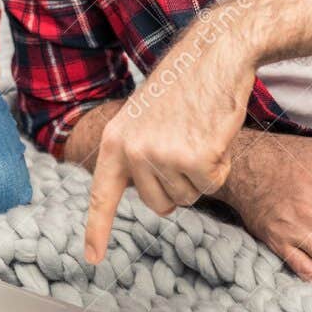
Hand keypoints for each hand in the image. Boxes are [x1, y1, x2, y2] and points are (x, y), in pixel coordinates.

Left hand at [83, 13, 254, 262]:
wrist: (214, 53)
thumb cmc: (184, 85)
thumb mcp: (145, 118)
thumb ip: (138, 154)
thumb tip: (152, 196)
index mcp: (115, 141)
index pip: (101, 195)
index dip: (96, 230)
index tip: (91, 259)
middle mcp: (133, 151)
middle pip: (158, 203)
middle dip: (177, 184)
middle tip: (185, 143)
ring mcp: (162, 156)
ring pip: (187, 197)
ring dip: (200, 173)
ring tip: (198, 132)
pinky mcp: (195, 158)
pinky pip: (212, 185)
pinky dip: (220, 166)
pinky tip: (214, 134)